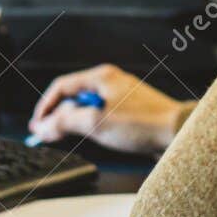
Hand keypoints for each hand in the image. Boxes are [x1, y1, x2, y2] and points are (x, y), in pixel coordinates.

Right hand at [28, 64, 190, 155]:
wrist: (178, 134)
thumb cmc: (144, 124)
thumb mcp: (96, 123)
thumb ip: (65, 122)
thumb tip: (44, 126)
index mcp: (101, 77)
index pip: (61, 87)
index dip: (45, 107)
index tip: (38, 126)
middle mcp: (111, 83)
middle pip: (74, 98)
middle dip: (59, 117)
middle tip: (49, 136)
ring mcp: (122, 97)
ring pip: (88, 109)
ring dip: (75, 124)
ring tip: (69, 139)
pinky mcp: (131, 112)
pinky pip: (103, 117)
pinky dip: (92, 127)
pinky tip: (93, 139)